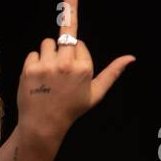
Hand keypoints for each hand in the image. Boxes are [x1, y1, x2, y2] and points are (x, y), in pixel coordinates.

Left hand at [16, 0, 135, 140]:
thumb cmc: (71, 109)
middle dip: (63, 44)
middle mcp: (66, 64)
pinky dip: (34, 63)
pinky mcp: (30, 69)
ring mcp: (46, 66)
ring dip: (48, 53)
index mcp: (84, 68)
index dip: (76, 54)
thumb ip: (112, 73)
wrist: (43, 124)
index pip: (80, 43)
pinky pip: (33, 54)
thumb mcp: (96, 93)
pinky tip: (38, 79)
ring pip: (47, 42)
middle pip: (65, 36)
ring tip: (48, 74)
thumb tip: (131, 58)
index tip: (71, 70)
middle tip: (58, 60)